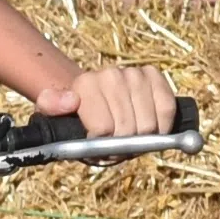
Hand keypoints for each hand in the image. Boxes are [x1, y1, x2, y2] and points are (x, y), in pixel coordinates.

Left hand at [36, 65, 177, 138]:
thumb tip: (70, 101)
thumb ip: (51, 107)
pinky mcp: (153, 75)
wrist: (95, 97)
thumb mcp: (53, 114)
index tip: (97, 143)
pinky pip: (167, 109)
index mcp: (85, 84)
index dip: (102, 145)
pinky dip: (163, 126)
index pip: (104, 129)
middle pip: (128, 130)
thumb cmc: (76, 114)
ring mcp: (134, 74)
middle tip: (114, 143)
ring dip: (142, 139)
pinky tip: (151, 129)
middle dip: (122, 145)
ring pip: (148, 124)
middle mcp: (110, 74)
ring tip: (128, 136)